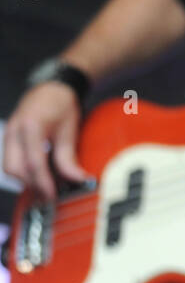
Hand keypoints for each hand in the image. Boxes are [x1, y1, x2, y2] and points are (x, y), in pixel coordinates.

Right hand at [3, 82, 86, 200]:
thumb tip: (77, 180)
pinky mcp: (9, 137)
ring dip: (25, 180)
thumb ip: (69, 158)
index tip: (52, 196)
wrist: (52, 87)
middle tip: (49, 196)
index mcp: (31, 126)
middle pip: (15, 168)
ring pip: (9, 167)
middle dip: (31, 185)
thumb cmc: (61, 104)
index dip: (42, 183)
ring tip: (45, 187)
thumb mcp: (69, 131)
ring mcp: (9, 133)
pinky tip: (38, 176)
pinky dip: (22, 172)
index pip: (33, 163)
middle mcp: (15, 130)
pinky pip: (10, 160)